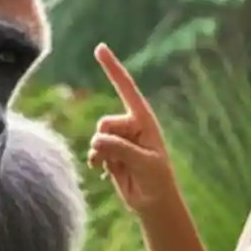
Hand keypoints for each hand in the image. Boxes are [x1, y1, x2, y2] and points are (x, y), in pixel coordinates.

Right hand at [87, 42, 178, 215]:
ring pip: (97, 137)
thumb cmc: (156, 180)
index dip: (112, 68)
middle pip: (104, 123)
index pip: (126, 88)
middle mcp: (130, 125)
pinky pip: (93, 149)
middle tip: (122, 160)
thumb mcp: (144, 163)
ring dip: (101, 153)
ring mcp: (119, 138)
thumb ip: (121, 149)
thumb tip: (96, 141)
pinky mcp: (110, 152)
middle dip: (107, 141)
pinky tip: (103, 171)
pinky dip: (95, 159)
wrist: (153, 202)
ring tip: (115, 168)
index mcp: (144, 119)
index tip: (99, 47)